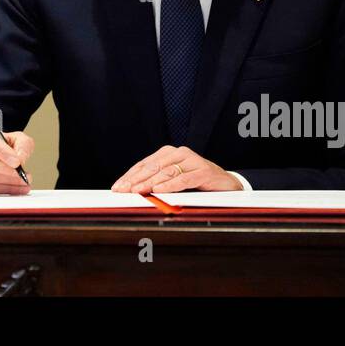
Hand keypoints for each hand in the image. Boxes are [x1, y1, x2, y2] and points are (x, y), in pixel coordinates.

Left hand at [110, 145, 242, 192]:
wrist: (227, 184)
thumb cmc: (197, 183)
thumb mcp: (174, 182)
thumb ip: (156, 183)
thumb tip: (132, 192)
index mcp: (168, 154)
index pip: (144, 165)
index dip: (129, 176)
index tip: (117, 187)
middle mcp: (179, 153)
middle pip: (152, 167)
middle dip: (135, 180)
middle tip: (123, 190)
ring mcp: (192, 160)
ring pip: (166, 172)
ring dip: (149, 183)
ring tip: (137, 191)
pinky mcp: (204, 171)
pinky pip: (184, 179)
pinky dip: (170, 185)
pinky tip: (159, 191)